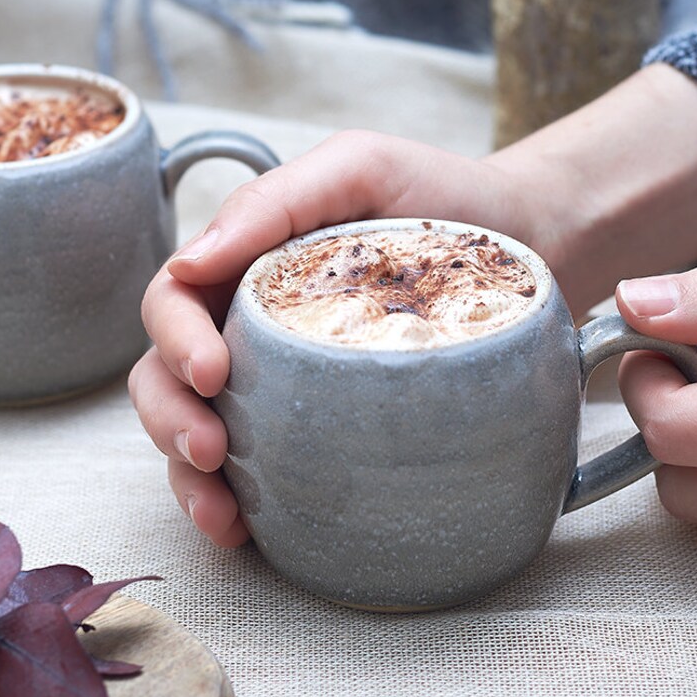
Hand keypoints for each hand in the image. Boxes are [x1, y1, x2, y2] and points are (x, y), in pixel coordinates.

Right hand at [130, 65, 696, 546]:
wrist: (529, 242)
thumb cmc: (442, 198)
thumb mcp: (359, 169)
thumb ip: (275, 201)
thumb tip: (188, 264)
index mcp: (245, 266)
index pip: (174, 304)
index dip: (174, 340)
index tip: (213, 372)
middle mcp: (252, 328)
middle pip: (167, 378)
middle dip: (171, 419)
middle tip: (212, 451)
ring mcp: (284, 383)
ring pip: (199, 433)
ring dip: (191, 478)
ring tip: (224, 511)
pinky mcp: (321, 429)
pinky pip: (263, 471)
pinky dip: (240, 503)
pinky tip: (250, 528)